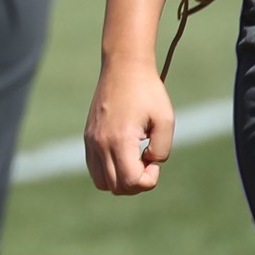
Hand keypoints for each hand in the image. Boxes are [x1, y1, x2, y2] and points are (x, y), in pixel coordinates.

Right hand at [84, 61, 174, 194]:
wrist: (123, 67)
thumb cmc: (148, 92)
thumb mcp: (166, 121)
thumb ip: (162, 150)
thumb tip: (148, 163)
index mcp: (120, 140)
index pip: (131, 182)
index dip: (149, 180)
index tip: (154, 159)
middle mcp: (100, 143)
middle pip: (117, 187)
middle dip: (137, 182)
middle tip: (147, 159)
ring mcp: (91, 141)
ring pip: (102, 182)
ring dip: (122, 180)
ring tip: (134, 160)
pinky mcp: (88, 137)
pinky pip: (94, 169)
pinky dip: (109, 171)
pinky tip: (123, 154)